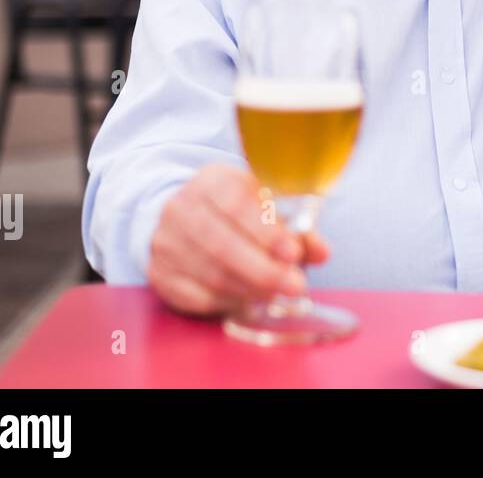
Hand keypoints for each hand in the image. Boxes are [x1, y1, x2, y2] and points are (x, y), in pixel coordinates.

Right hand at [147, 164, 329, 316]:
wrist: (184, 217)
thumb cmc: (237, 211)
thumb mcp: (265, 204)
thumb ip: (297, 226)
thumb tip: (321, 252)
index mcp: (212, 180)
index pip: (236, 203)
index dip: (266, 231)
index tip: (293, 252)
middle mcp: (182, 208)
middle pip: (221, 244)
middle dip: (263, 269)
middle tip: (295, 284)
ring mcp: (166, 242)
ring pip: (211, 273)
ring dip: (250, 288)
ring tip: (278, 293)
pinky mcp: (160, 274)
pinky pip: (197, 296)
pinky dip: (228, 301)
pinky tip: (250, 299)